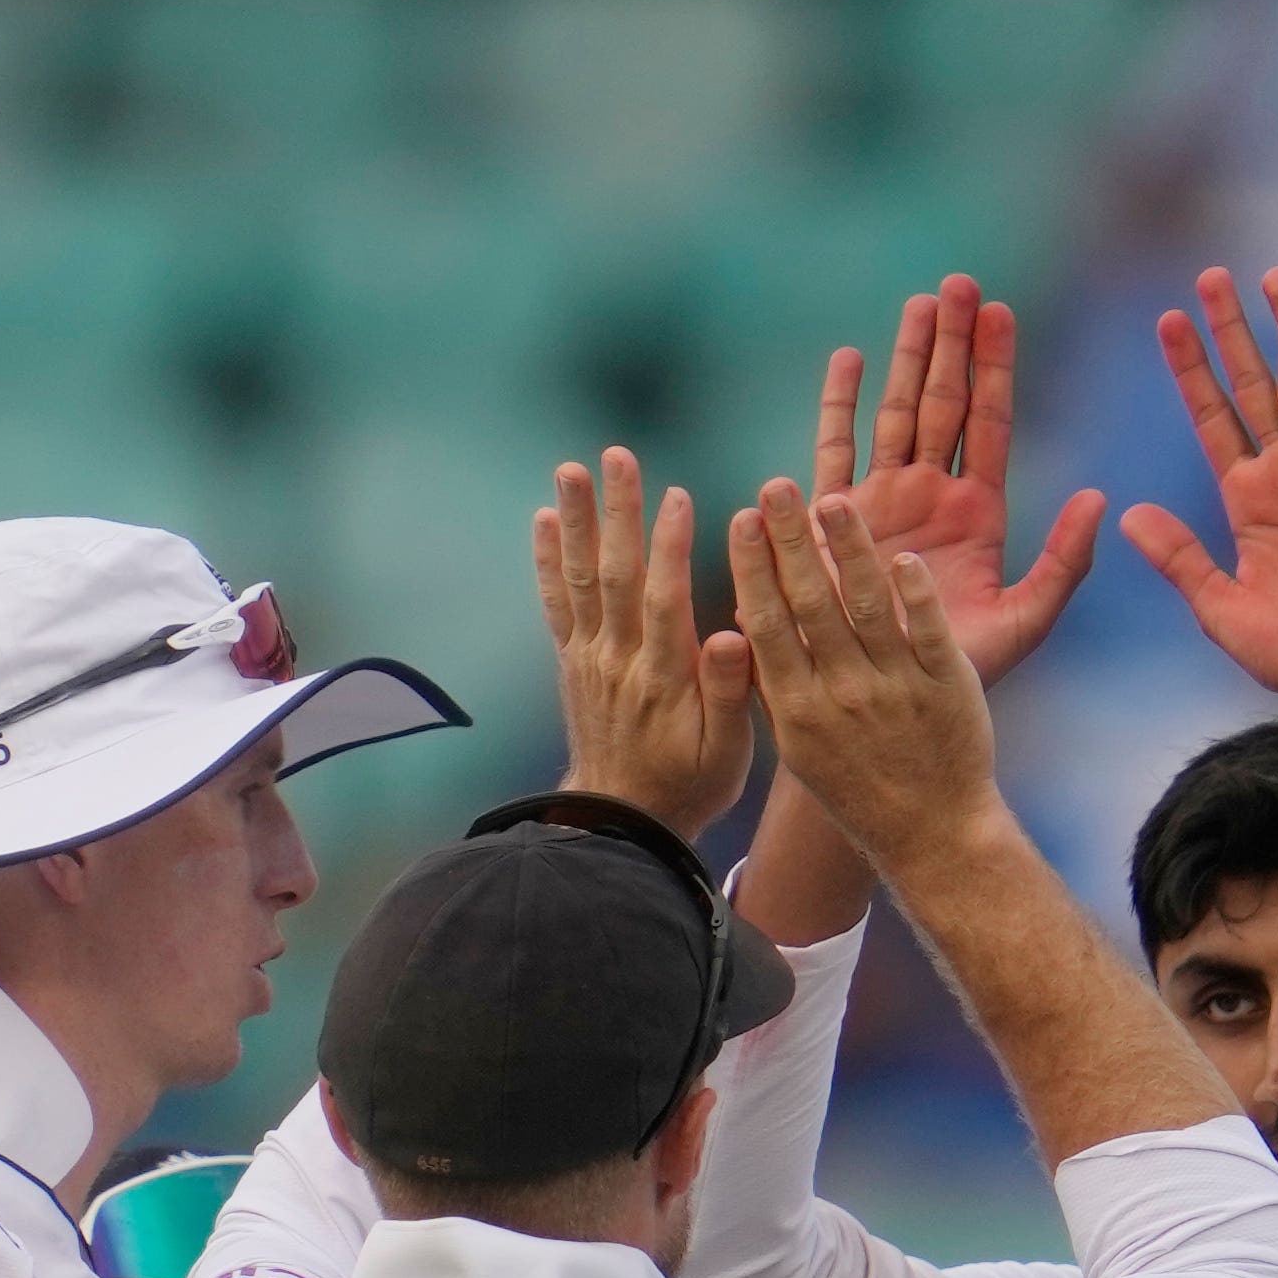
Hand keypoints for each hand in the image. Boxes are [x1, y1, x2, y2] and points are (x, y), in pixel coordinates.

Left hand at [536, 446, 758, 838]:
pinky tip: (546, 519)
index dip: (669, 547)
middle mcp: (620, 660)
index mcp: (665, 678)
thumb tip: (731, 636)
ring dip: (578, 521)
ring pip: (582, 579)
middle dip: (618, 513)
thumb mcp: (728, 752)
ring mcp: (591, 658)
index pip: (666, 599)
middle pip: (616, 575)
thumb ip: (728, 692)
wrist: (622, 821)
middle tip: (617, 457)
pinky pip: (556, 605)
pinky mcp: (574, 661)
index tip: (677, 495)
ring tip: (571, 469)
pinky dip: (548, 561)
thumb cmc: (689, 784)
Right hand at [721, 481, 1008, 876]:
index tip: (741, 518)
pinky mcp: (946, 688)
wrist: (930, 832)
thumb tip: (741, 619)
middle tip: (776, 486)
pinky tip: (903, 559)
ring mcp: (896, 690)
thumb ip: (773, 680)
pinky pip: (929, 634)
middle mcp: (842, 694)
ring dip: (849, 552)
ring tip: (833, 500)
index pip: (768, 624)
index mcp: (797, 707)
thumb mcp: (800, 743)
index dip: (753, 569)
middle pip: (810, 605)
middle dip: (790, 543)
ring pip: (867, 609)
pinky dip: (915, 597)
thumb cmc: (857, 784)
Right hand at [817, 274, 1105, 682]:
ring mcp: (882, 503)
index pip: (989, 424)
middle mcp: (931, 499)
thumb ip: (1065, 563)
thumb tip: (1100, 497)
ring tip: (921, 301)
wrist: (889, 709)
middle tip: (962, 282)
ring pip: (896, 412)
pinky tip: (850, 357)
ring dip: (908, 357)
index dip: (994, 367)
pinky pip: (836, 449)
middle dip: (953, 342)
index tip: (1002, 310)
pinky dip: (842, 404)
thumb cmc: (960, 678)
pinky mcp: (836, 520)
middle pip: (944, 402)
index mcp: (978, 515)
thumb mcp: (1025, 620)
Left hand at [1122, 265, 1277, 718]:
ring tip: (1276, 276)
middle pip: (1253, 385)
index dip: (1190, 370)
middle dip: (1233, 332)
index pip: (1211, 417)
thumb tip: (1127, 514)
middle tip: (1210, 276)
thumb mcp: (1220, 609)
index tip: (1169, 321)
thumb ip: (1180, 560)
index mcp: (1244, 499)